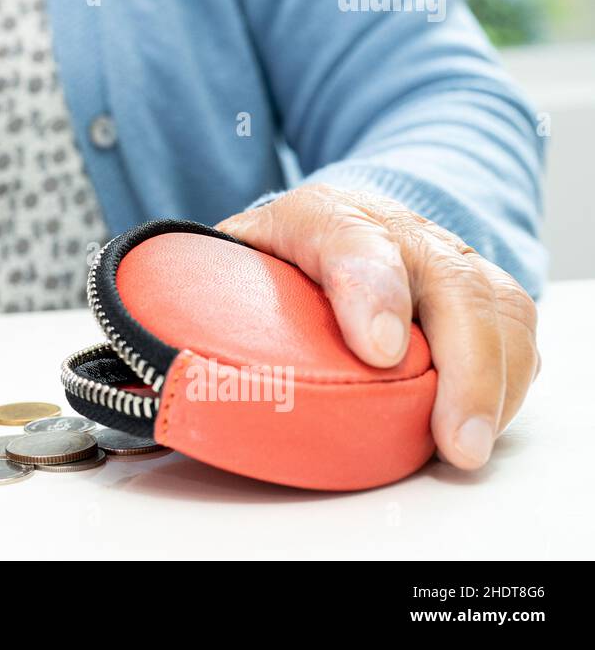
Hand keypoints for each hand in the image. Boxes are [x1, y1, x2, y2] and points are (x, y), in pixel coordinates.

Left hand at [217, 184, 538, 470]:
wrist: (336, 215)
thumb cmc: (280, 253)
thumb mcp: (232, 259)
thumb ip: (197, 295)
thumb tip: (145, 373)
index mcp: (321, 218)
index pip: (350, 241)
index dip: (371, 291)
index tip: (379, 351)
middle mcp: (396, 231)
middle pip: (446, 283)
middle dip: (458, 363)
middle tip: (449, 435)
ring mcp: (446, 258)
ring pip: (493, 308)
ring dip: (491, 381)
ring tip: (465, 446)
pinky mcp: (481, 290)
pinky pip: (515, 330)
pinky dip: (509, 380)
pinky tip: (485, 422)